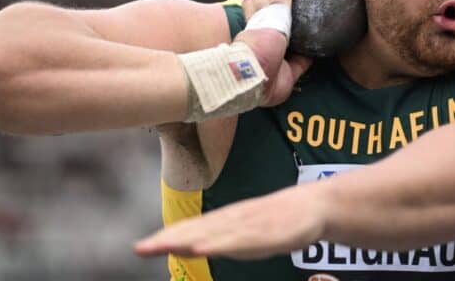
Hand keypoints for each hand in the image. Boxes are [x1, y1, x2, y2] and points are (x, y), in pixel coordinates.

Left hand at [134, 182, 328, 259]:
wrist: (315, 206)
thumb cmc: (278, 220)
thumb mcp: (246, 231)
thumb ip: (221, 237)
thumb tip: (191, 246)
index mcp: (227, 220)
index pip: (191, 229)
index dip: (165, 237)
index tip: (139, 248)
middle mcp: (234, 219)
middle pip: (196, 230)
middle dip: (168, 239)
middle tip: (140, 249)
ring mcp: (250, 224)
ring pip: (214, 234)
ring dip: (188, 240)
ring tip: (164, 246)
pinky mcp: (268, 232)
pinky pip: (242, 240)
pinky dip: (221, 244)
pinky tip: (204, 248)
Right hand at [237, 0, 311, 106]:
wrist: (252, 78)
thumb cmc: (264, 84)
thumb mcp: (285, 77)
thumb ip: (297, 64)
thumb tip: (312, 57)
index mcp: (252, 41)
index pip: (251, 21)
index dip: (253, 12)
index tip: (257, 7)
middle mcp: (253, 25)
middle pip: (252, 0)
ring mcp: (261, 16)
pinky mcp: (274, 11)